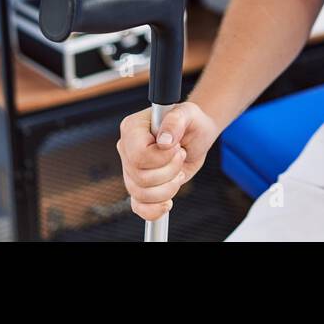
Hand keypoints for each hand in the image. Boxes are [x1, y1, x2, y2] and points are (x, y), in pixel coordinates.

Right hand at [117, 101, 219, 221]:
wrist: (196, 136)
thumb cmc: (191, 121)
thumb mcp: (188, 114)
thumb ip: (176, 121)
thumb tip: (164, 140)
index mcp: (132, 128)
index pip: (139, 155)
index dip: (162, 158)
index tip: (176, 147)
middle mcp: (127, 150)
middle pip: (141, 177)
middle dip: (170, 171)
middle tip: (180, 155)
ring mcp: (131, 170)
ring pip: (141, 194)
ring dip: (168, 187)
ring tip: (178, 170)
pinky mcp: (140, 186)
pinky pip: (139, 207)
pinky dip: (154, 209)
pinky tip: (167, 202)